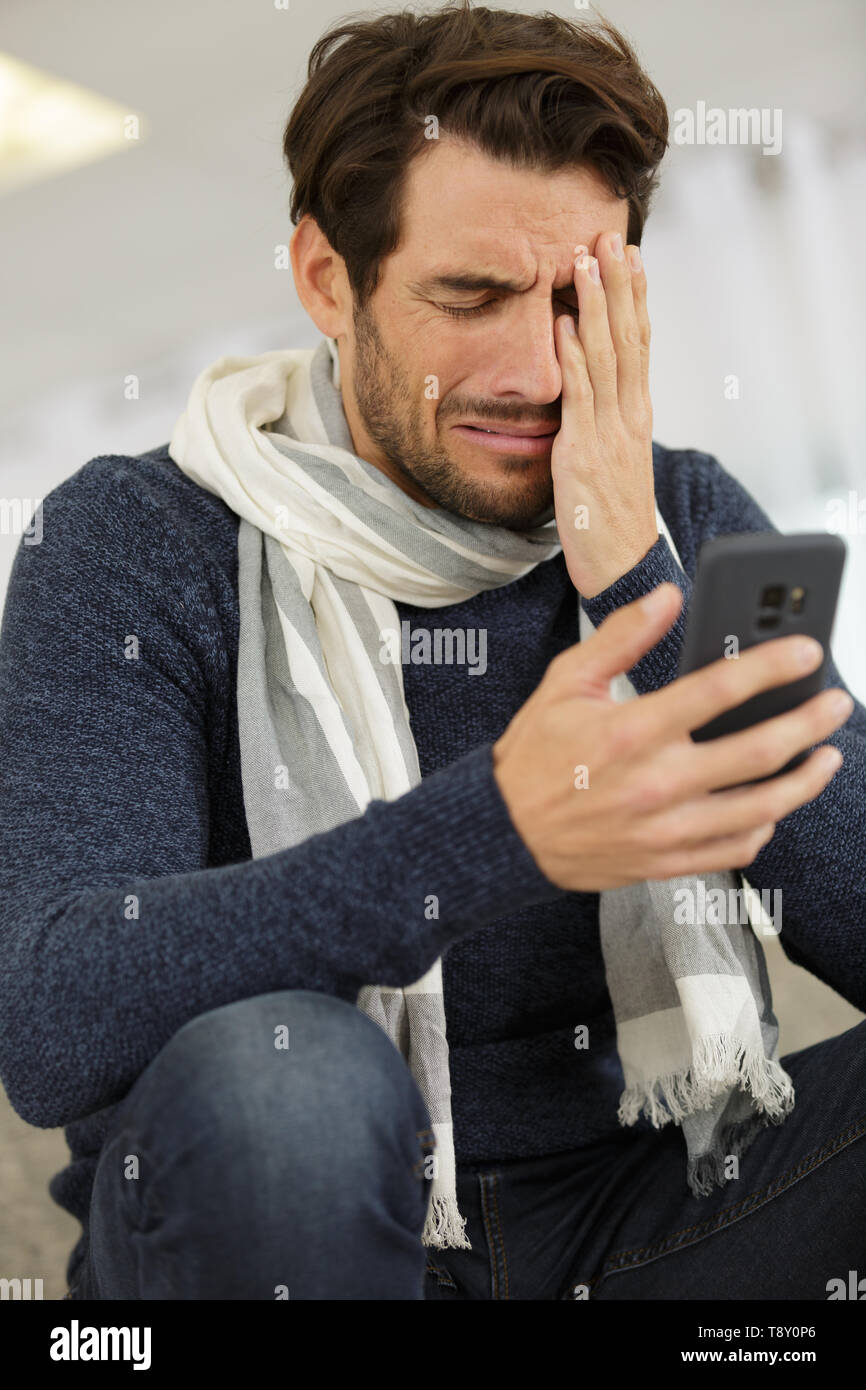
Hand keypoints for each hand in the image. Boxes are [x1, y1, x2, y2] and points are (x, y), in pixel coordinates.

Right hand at [492, 584, 851, 891]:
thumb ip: (621, 636)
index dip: (772, 666)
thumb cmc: (534, 756)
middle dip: (809, 722)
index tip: (805, 650)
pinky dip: (764, 827)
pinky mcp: (666, 862)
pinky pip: (735, 850)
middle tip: (834, 703)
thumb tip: (668, 597)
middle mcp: (655, 782)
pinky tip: (774, 806)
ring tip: (826, 758)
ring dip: (805, 780)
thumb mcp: (566, 682)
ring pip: (761, 807)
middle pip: (758, 750)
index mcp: (632, 731)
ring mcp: (665, 829)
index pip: (719, 689)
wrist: (504, 833)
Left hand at [551, 231, 657, 599]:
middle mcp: (628, 416)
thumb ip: (602, 424)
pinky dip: (571, 358)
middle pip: (627, 337)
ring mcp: (608, 432)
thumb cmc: (613, 520)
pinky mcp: (583, 453)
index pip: (639, 344)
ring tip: (586, 260)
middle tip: (609, 235)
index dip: (635, 297)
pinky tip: (563, 325)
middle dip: (618, 284)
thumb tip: (585, 394)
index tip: (630, 254)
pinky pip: (579, 396)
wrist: (624, 566)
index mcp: (636, 415)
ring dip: (596, 305)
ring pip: (606, 356)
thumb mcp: (612, 461)